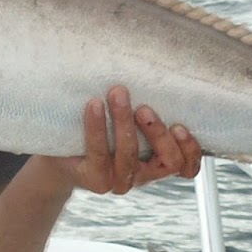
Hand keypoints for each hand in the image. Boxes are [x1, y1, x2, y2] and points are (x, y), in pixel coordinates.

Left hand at [55, 86, 202, 195]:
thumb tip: (159, 70)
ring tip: (117, 94)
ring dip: (124, 121)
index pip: (186, 167)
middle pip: (166, 162)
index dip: (190, 150)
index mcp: (157, 163)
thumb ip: (146, 109)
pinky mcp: (95, 179)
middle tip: (144, 107)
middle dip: (158, 133)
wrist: (61, 153)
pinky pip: (99, 152)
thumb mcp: (130, 120)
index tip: (180, 126)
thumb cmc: (102, 131)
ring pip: (131, 155)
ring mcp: (119, 181)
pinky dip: (97, 127)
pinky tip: (94, 105)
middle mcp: (142, 176)